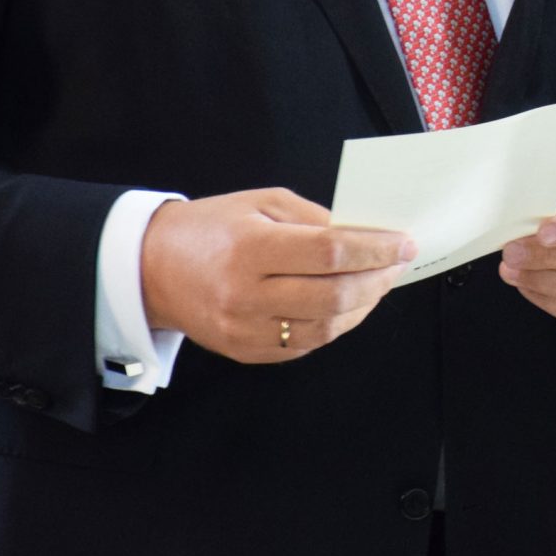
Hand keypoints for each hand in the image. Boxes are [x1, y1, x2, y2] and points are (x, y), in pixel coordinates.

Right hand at [139, 188, 413, 364]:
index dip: (375, 249)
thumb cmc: (210, 229)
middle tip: (398, 263)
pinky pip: (305, 345)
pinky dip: (336, 325)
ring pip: (325, 328)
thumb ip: (314, 219)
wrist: (151, 268)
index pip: (330, 252)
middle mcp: (246, 295)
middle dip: (378, 279)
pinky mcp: (245, 351)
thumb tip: (365, 235)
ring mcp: (244, 329)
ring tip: (379, 283)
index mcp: (250, 249)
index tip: (404, 242)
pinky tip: (349, 304)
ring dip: (364, 306)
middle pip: (333, 296)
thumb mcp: (261, 204)